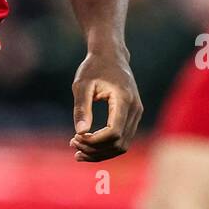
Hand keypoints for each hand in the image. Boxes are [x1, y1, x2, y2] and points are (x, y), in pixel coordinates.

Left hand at [70, 46, 141, 161]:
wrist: (111, 55)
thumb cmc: (94, 67)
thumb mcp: (82, 84)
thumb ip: (81, 107)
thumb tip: (80, 132)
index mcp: (124, 100)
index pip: (114, 133)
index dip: (95, 141)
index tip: (75, 137)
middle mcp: (135, 109)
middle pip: (119, 143)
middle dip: (95, 150)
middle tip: (73, 144)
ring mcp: (136, 114)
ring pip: (122, 146)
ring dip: (100, 152)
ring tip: (77, 151)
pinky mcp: (132, 117)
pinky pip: (122, 139)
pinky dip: (105, 147)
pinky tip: (87, 146)